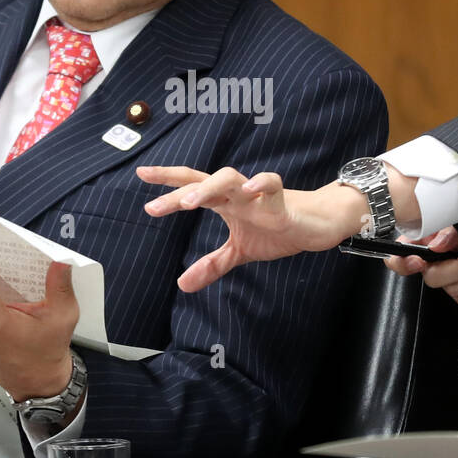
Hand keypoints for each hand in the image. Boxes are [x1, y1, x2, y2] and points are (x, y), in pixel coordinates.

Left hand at [137, 165, 366, 290]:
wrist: (316, 225)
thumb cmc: (277, 229)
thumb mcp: (239, 252)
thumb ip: (212, 265)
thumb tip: (182, 284)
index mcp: (225, 201)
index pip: (192, 184)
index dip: (168, 180)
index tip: (141, 173)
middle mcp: (237, 193)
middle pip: (202, 181)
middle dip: (177, 191)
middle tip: (154, 208)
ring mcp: (257, 195)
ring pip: (229, 178)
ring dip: (208, 188)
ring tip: (189, 203)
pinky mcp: (282, 202)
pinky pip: (271, 185)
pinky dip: (262, 184)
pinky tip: (251, 188)